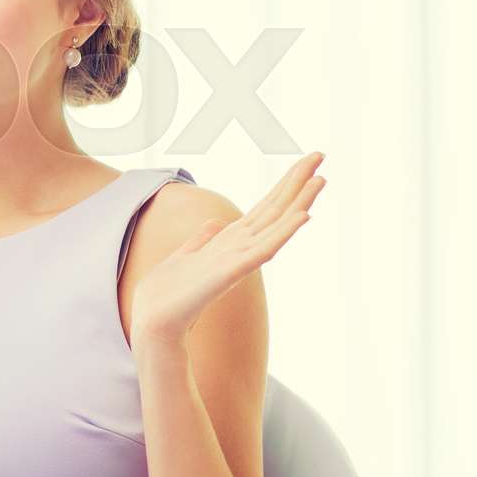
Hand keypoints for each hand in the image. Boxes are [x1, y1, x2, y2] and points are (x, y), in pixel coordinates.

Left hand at [130, 152, 326, 352]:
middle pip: (275, 208)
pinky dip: (284, 232)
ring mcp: (239, 259)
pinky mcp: (232, 271)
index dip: (284, 185)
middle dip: (297, 182)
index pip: (264, 207)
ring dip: (299, 202)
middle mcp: (240, 248)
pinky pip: (264, 249)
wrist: (155, 321)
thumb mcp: (184, 256)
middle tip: (321, 155)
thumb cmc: (169, 294)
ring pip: (276, 224)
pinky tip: (303, 217)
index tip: (305, 162)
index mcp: (230, 241)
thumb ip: (202, 240)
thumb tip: (215, 224)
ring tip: (321, 179)